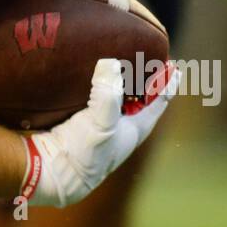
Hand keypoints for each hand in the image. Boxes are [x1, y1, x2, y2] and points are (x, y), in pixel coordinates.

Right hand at [25, 58, 178, 206]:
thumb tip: (110, 62)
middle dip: (145, 77)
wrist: (51, 171)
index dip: (168, 82)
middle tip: (147, 55)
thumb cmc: (84, 154)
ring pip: (118, 96)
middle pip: (141, 96)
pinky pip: (96, 97)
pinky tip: (92, 72)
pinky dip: (99, 84)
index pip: (159, 100)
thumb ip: (107, 93)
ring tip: (122, 58)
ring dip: (121, 79)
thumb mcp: (101, 124)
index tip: (175, 65)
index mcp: (136, 128)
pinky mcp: (82, 120)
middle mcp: (122, 125)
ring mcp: (103, 123)